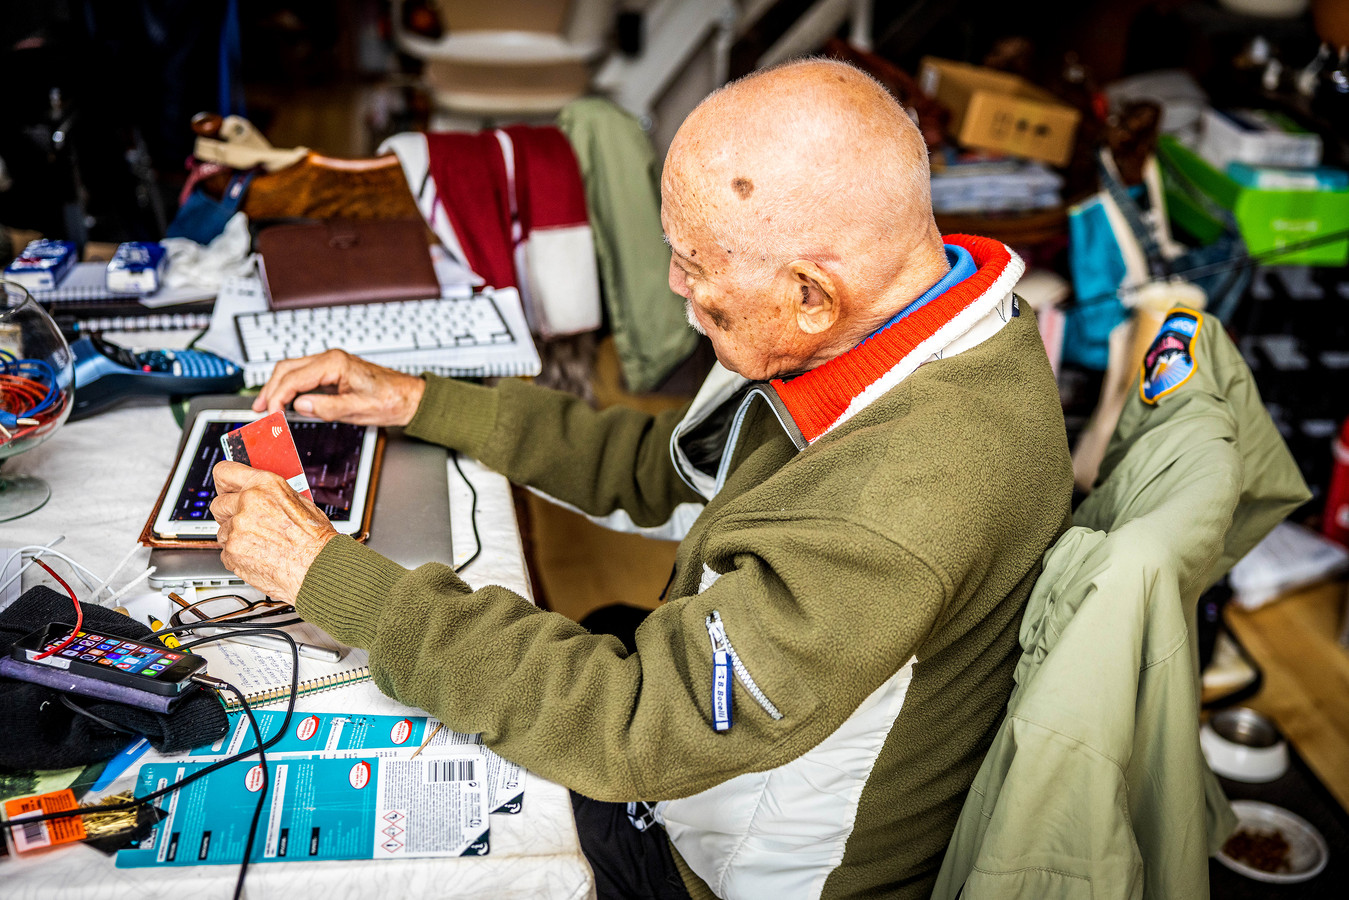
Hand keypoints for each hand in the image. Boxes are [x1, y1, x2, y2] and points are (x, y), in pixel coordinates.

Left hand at [210, 460, 338, 604]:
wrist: (318, 568)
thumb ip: (271, 495)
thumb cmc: (316, 539)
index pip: (225, 472)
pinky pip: (226, 552)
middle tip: (245, 522)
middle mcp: (248, 503)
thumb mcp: (300, 502)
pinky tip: (258, 555)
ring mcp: (237, 528)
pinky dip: (238, 555)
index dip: (224, 483)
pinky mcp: (232, 552)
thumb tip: (259, 493)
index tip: (224, 489)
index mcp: (264, 486)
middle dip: (229, 514)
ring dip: (235, 537)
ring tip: (260, 544)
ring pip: (222, 531)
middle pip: (218, 504)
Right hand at [253, 349, 425, 425]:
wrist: (409, 396)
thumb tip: (300, 405)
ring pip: (291, 370)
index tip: (271, 415)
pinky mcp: (332, 372)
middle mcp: (330, 359)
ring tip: (266, 407)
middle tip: (260, 411)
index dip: (278, 397)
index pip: (294, 378)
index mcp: (336, 364)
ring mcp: (330, 364)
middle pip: (286, 369)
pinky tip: (284, 402)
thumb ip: (328, 408)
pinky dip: (289, 388)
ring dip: (276, 387)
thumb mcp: (359, 409)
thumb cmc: (391, 400)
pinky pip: (303, 375)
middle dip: (270, 390)